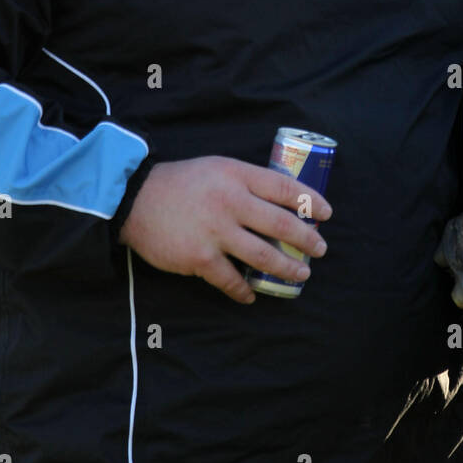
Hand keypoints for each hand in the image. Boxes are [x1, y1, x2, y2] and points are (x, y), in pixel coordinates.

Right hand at [118, 155, 330, 303]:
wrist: (135, 199)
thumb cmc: (181, 183)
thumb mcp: (217, 168)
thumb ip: (246, 182)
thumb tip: (282, 202)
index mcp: (236, 175)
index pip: (285, 187)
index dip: (311, 201)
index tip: (327, 214)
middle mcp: (230, 202)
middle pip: (281, 225)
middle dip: (307, 240)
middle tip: (320, 249)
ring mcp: (215, 232)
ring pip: (263, 256)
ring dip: (287, 268)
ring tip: (301, 274)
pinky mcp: (200, 258)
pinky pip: (231, 280)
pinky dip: (244, 291)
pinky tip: (252, 295)